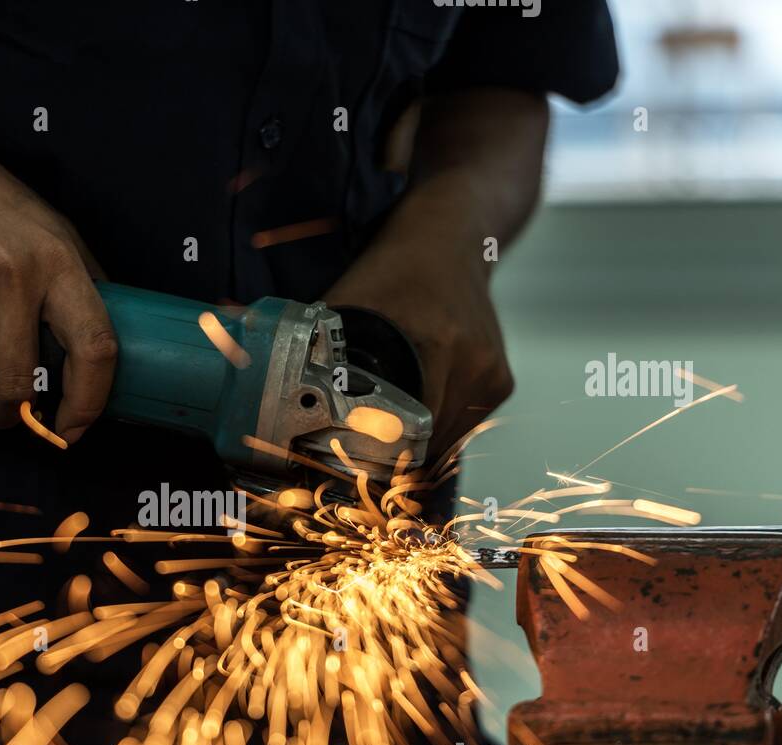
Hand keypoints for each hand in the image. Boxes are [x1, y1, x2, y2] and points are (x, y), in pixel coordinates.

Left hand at [325, 223, 511, 463]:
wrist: (453, 236)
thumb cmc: (397, 266)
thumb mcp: (351, 301)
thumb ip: (322, 350)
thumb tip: (280, 394)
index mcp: (442, 343)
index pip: (413, 431)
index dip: (380, 457)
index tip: (353, 471)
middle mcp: (476, 363)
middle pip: (431, 444)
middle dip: (395, 457)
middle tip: (360, 464)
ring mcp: (493, 374)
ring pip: (449, 441)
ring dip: (418, 446)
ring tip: (385, 442)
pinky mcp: (501, 381)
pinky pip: (463, 425)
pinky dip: (437, 429)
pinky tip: (413, 419)